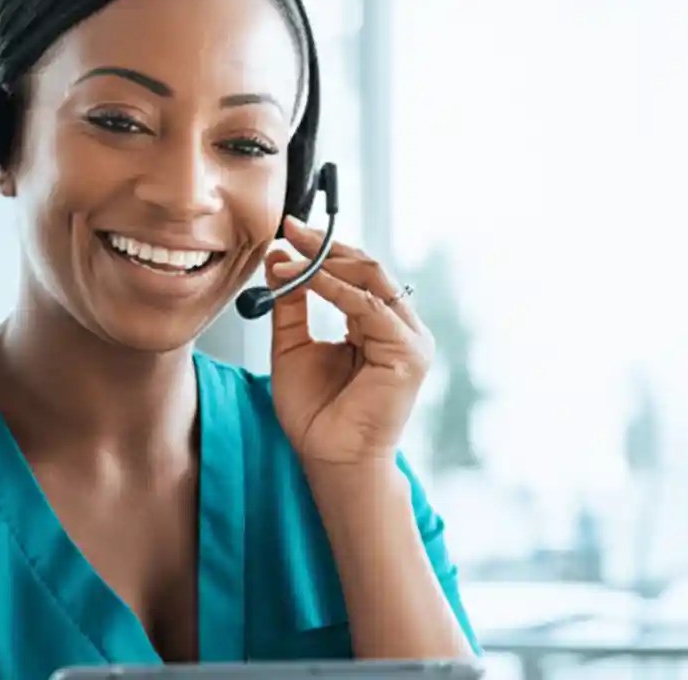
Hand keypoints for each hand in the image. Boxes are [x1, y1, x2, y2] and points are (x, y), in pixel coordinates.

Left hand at [266, 217, 434, 465]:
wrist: (330, 459)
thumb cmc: (315, 414)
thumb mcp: (292, 346)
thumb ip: (289, 303)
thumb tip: (277, 257)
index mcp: (378, 326)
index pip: (355, 274)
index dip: (322, 250)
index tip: (287, 231)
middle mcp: (400, 329)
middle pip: (367, 269)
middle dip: (325, 246)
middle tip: (290, 229)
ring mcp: (410, 340)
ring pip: (371, 281)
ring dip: (326, 264)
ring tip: (290, 256)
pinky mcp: (409, 354)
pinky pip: (370, 308)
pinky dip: (336, 289)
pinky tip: (307, 279)